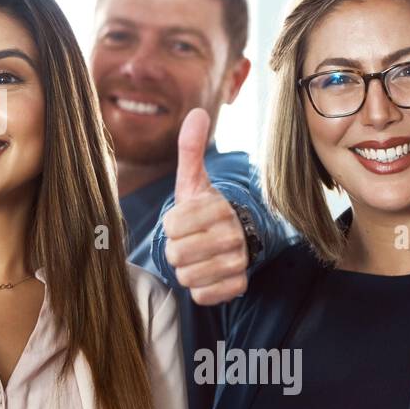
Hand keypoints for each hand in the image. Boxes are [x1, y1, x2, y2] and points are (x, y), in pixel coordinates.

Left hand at [161, 107, 248, 305]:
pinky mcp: (239, 285)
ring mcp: (238, 261)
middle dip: (176, 249)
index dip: (171, 225)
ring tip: (197, 257)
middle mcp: (232, 234)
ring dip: (186, 270)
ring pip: (188, 276)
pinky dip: (199, 289)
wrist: (235, 238)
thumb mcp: (194, 181)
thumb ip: (190, 149)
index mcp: (217, 207)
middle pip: (177, 254)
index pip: (172, 225)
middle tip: (188, 241)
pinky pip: (203, 296)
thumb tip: (197, 112)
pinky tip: (207, 274)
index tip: (183, 220)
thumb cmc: (205, 210)